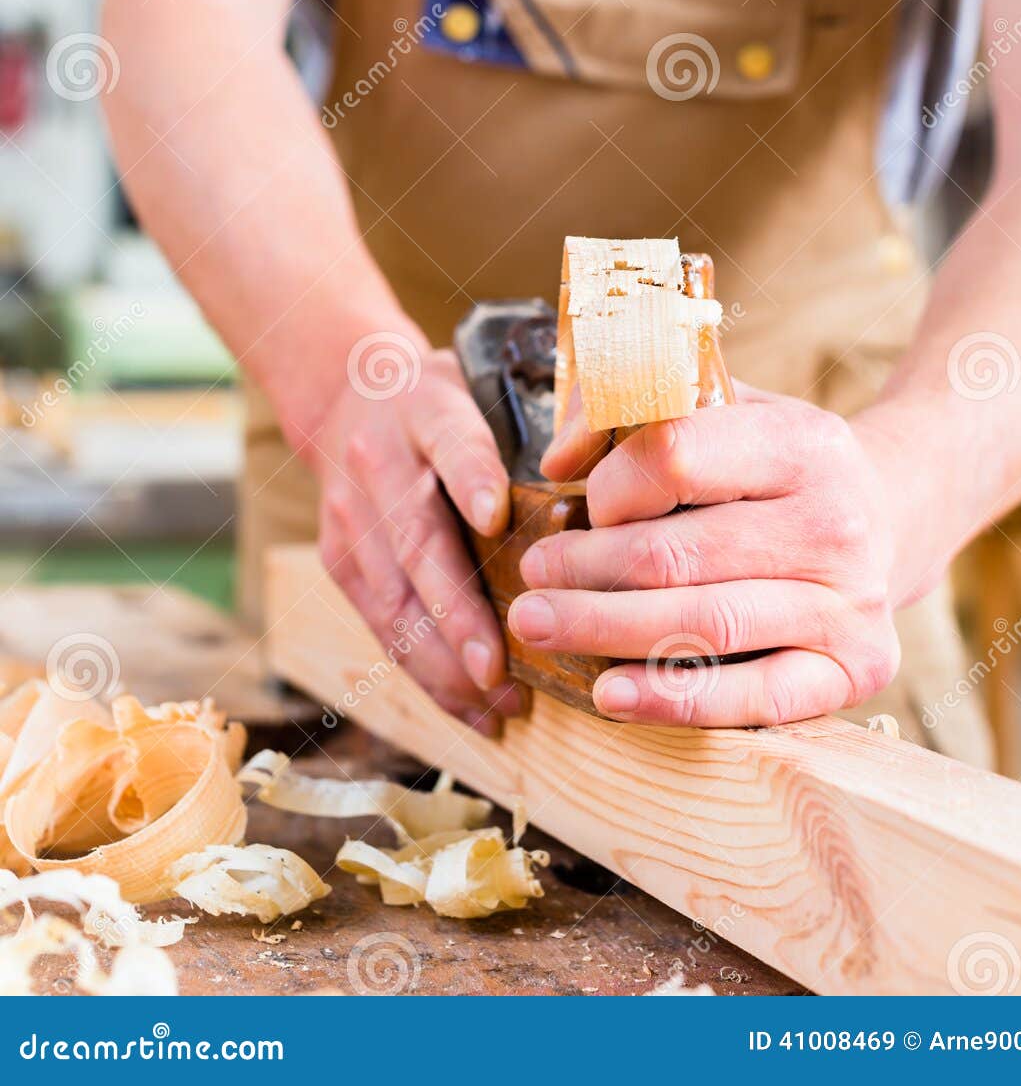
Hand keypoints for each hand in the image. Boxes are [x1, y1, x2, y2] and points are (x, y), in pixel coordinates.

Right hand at [315, 333, 525, 733]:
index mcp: (425, 410)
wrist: (346, 393)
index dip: (471, 478)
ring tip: (498, 705)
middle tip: (498, 668)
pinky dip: (428, 673)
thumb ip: (536, 423)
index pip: (451, 441)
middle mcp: (379, 465)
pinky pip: (383, 626)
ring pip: (394, 600)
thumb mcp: (483, 384)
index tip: (496, 514)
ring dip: (445, 661)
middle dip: (456, 612)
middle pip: (416, 541)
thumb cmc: (443, 401)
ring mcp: (351, 518)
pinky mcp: (339, 561)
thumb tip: (608, 487)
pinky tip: (471, 708)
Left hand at [508, 386, 903, 727]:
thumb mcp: (727, 407)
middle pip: (680, 553)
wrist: (893, 514)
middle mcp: (834, 522)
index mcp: (800, 442)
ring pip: (706, 624)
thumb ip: (639, 410)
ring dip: (605, 629)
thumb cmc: (779, 464)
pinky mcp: (853, 670)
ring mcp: (848, 602)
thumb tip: (560, 458)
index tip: (579, 503)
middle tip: (529, 576)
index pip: (678, 456)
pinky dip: (676, 701)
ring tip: (540, 625)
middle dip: (586, 568)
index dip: (610, 484)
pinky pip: (756, 697)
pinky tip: (610, 695)